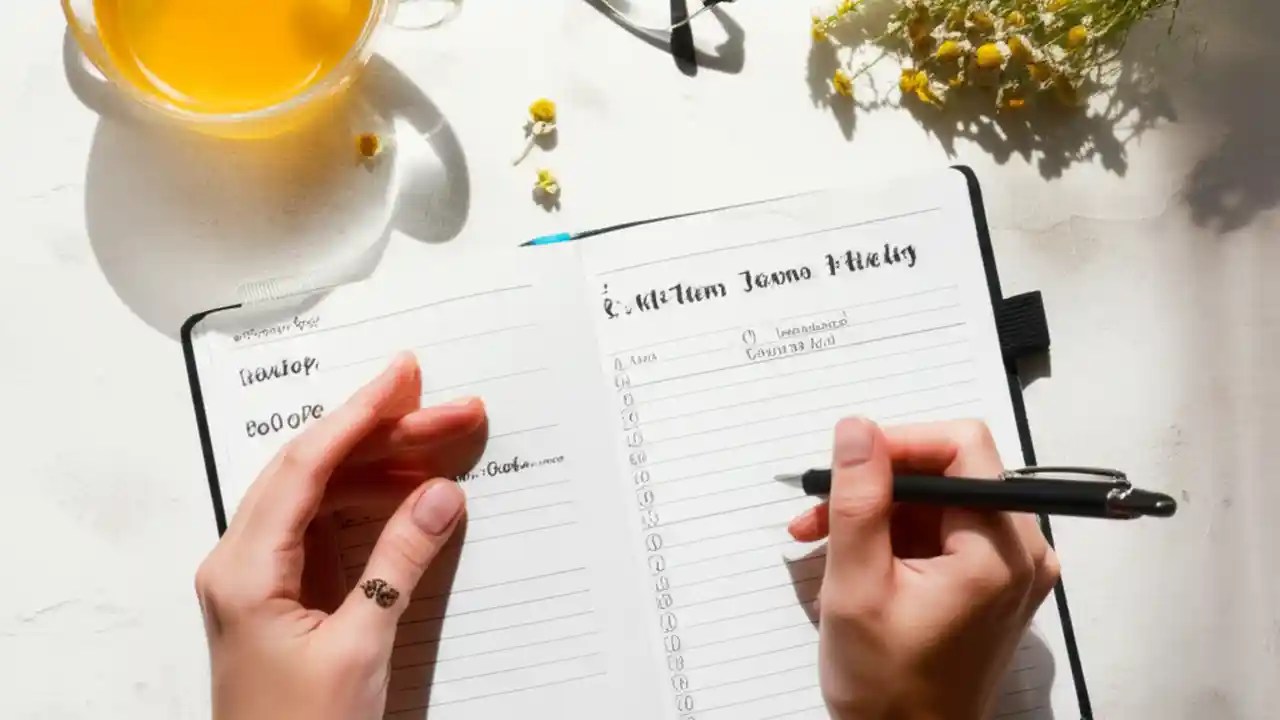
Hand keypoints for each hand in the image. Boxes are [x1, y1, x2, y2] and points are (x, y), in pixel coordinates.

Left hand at [195, 354, 486, 719]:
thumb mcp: (360, 645)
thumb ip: (399, 562)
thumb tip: (440, 495)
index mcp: (244, 569)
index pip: (304, 466)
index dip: (358, 414)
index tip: (402, 378)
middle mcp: (242, 561)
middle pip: (316, 471)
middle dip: (384, 436)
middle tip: (449, 411)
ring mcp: (259, 575)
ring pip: (322, 494)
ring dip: (381, 468)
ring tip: (444, 448)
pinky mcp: (281, 593)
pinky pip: (326, 526)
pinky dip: (371, 504)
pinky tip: (411, 493)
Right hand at [788, 418, 1059, 719]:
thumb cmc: (887, 688)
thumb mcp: (855, 587)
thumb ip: (858, 501)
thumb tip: (858, 430)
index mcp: (998, 552)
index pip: (963, 446)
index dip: (901, 443)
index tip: (850, 463)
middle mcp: (1021, 553)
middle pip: (952, 470)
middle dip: (879, 482)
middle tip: (823, 509)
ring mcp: (1012, 568)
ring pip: (943, 499)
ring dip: (881, 510)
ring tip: (826, 540)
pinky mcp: (994, 581)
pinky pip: (946, 529)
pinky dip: (898, 534)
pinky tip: (856, 558)